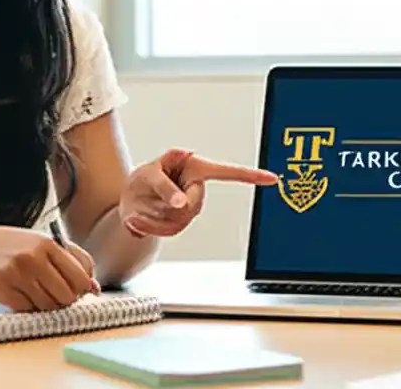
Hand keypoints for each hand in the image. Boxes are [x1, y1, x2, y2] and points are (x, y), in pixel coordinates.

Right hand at [0, 224, 96, 311]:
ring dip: (46, 305)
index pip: (81, 275)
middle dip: (66, 300)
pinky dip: (28, 308)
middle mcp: (33, 257)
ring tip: (37, 294)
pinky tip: (21, 296)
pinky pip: (26, 309)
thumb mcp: (40, 242)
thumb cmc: (10, 246)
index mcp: (49, 243)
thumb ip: (70, 260)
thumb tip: (94, 288)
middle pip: (67, 294)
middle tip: (57, 296)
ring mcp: (15, 273)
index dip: (83, 289)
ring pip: (48, 305)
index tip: (78, 291)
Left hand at [120, 148, 277, 237]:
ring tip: (139, 208)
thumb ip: (165, 187)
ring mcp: (190, 208)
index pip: (228, 172)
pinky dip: (150, 228)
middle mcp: (197, 188)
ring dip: (154, 218)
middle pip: (195, 204)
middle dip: (169, 204)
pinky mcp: (180, 223)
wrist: (128, 200)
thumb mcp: (148, 175)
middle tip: (149, 197)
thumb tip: (181, 204)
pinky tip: (138, 220)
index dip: (251, 176)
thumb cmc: (142, 178)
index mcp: (196, 168)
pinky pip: (170, 232)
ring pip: (180, 222)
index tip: (273, 178)